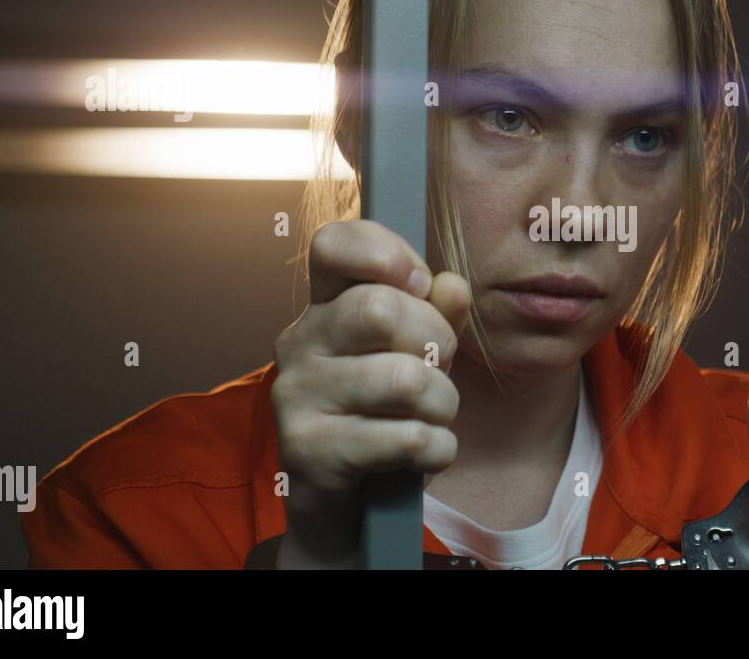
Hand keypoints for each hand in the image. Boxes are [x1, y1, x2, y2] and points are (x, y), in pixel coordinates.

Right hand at [269, 220, 471, 567]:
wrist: (347, 505)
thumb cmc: (386, 414)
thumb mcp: (419, 355)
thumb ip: (438, 314)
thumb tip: (452, 286)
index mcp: (324, 306)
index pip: (333, 244)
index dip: (386, 254)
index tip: (417, 284)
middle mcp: (300, 342)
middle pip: (381, 310)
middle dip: (438, 341)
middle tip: (440, 368)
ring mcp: (297, 396)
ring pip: (404, 380)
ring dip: (443, 403)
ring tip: (433, 416)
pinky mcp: (309, 450)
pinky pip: (406, 438)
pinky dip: (438, 449)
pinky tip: (427, 454)